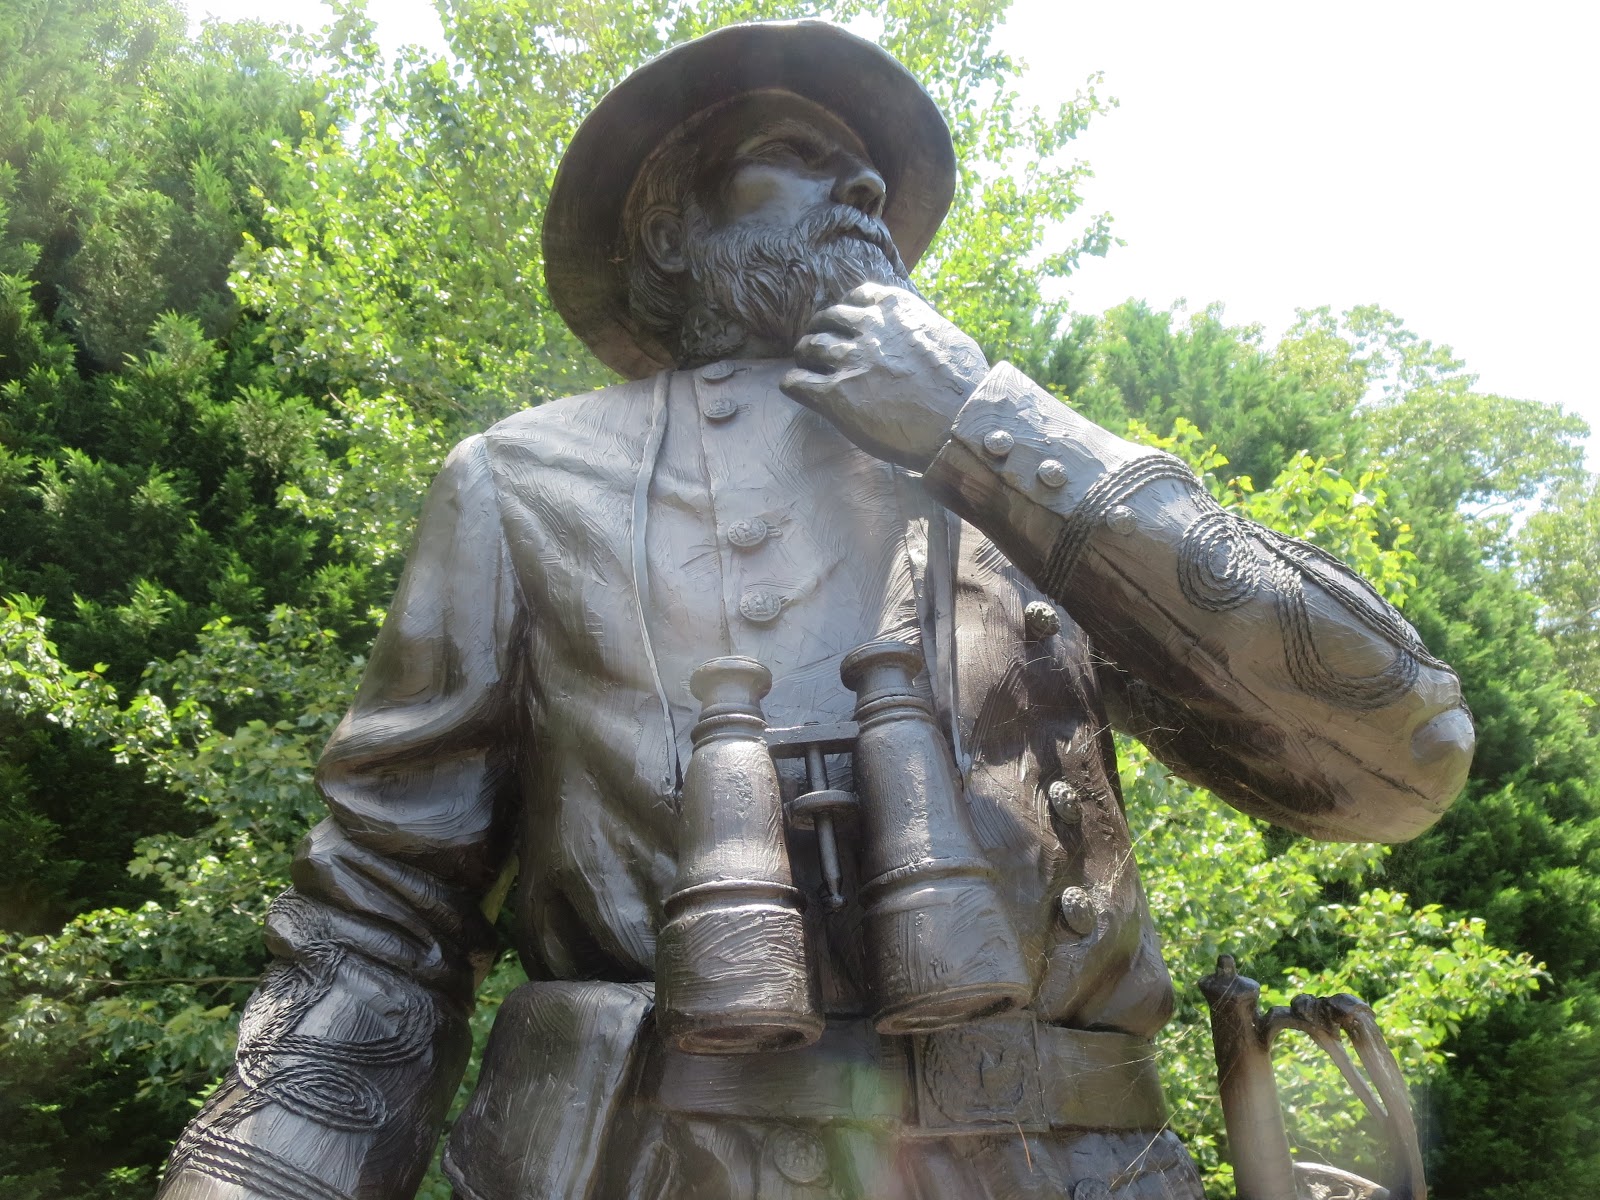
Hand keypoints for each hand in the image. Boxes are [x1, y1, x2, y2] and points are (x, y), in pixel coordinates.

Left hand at [781, 283, 988, 470]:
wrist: (958, 423)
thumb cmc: (964, 386)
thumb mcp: (948, 338)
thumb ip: (922, 329)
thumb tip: (921, 336)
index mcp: (895, 309)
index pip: (857, 296)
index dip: (848, 312)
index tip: (847, 325)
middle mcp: (868, 328)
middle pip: (827, 320)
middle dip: (821, 331)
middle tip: (819, 347)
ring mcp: (849, 360)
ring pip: (809, 347)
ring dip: (805, 356)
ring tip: (806, 366)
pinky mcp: (836, 395)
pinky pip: (796, 382)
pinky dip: (793, 384)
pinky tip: (797, 390)